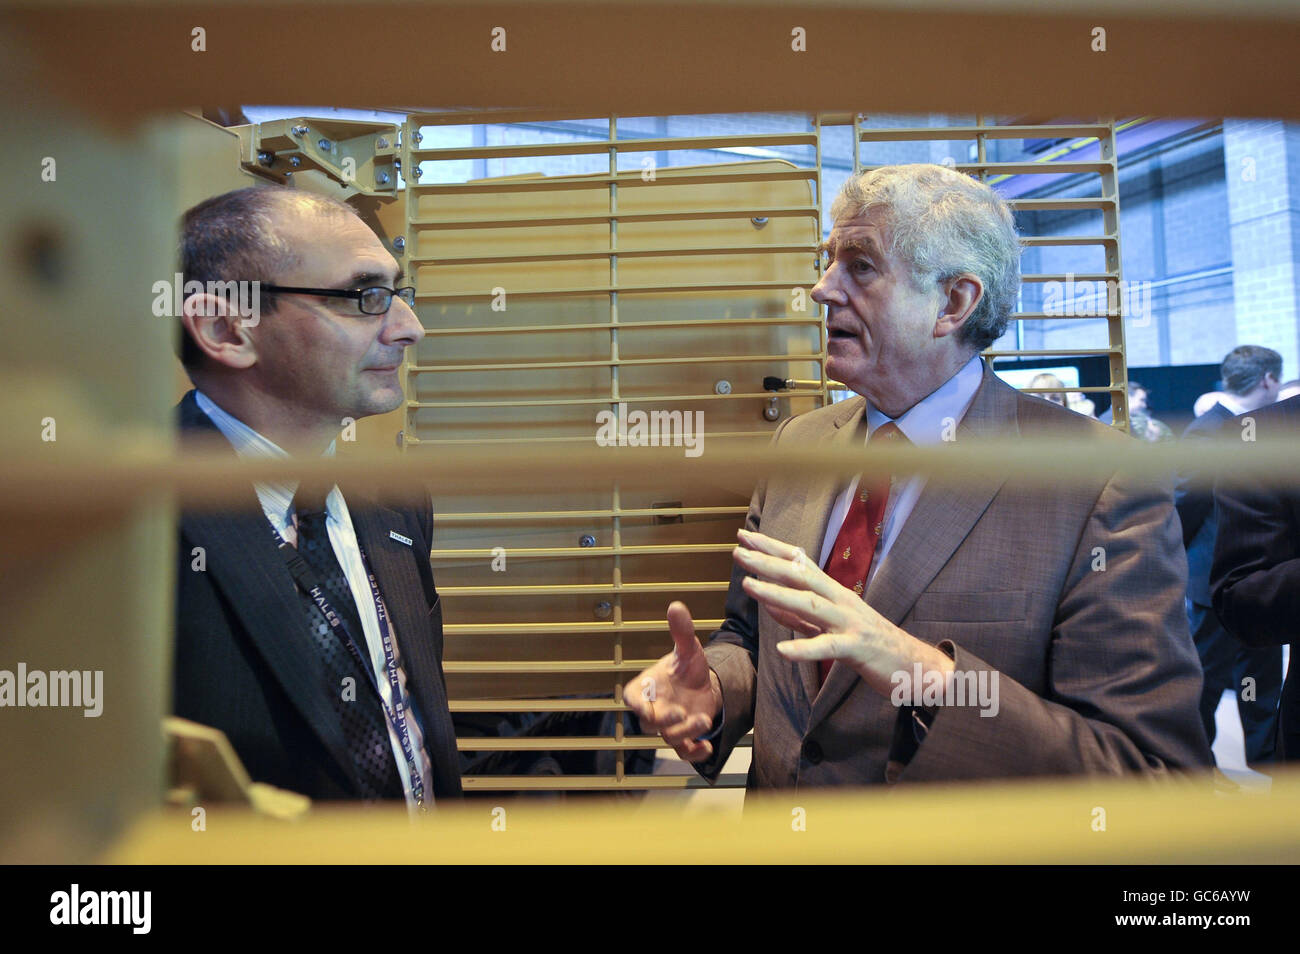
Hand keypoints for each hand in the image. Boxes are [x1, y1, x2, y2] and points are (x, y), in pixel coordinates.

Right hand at [622, 601, 723, 762]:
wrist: (705, 685)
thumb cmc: (688, 667)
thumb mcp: (688, 648)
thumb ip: (681, 630)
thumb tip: (676, 605)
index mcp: (647, 689)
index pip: (633, 700)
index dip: (636, 705)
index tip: (644, 705)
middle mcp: (654, 710)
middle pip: (650, 723)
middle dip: (664, 721)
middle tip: (681, 713)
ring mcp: (668, 727)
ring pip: (669, 737)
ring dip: (686, 732)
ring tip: (704, 719)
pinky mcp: (685, 738)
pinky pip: (684, 752)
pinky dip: (695, 754)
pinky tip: (708, 748)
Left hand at [732, 528, 952, 695]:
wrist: (914, 665)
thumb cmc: (869, 644)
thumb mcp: (829, 626)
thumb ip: (799, 616)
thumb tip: (768, 602)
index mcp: (834, 593)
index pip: (799, 564)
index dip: (772, 549)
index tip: (744, 537)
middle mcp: (841, 600)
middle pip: (801, 576)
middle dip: (768, 563)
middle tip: (738, 551)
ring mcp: (850, 622)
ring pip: (810, 604)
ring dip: (778, 593)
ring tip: (748, 586)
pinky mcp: (858, 648)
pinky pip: (829, 647)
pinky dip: (805, 649)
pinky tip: (782, 651)